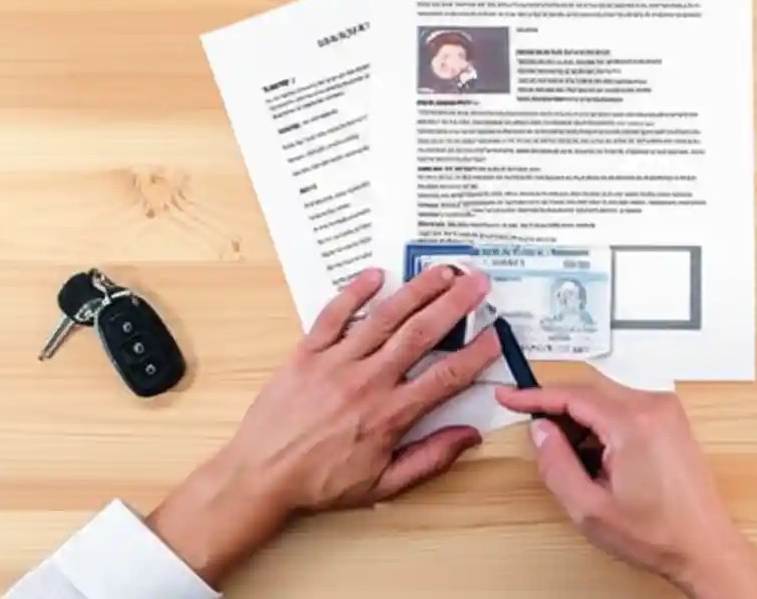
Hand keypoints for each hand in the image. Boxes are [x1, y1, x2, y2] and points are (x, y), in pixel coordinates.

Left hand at [148, 265, 498, 587]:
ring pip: (385, 318)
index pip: (446, 377)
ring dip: (417, 290)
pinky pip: (334, 315)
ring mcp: (336, 362)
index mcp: (390, 415)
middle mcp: (368, 382)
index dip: (476, 354)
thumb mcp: (382, 484)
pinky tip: (377, 274)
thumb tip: (469, 437)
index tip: (495, 336)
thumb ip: (430, 459)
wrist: (261, 476)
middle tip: (478, 282)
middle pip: (421, 334)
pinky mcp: (307, 353)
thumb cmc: (320, 482)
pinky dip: (356, 293)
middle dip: (455, 305)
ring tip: (443, 271)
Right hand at [496, 381, 756, 598]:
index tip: (510, 396)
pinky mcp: (670, 422)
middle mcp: (654, 407)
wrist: (705, 547)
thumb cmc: (660, 533)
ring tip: (575, 463)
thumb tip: (541, 432)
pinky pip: (624, 409)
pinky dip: (602, 426)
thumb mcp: (589, 508)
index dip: (534, 394)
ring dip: (581, 422)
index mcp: (633, 423)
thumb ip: (556, 464)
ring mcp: (666, 412)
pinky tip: (598, 459)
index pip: (572, 394)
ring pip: (606, 400)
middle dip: (557, 411)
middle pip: (589, 391)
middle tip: (538, 437)